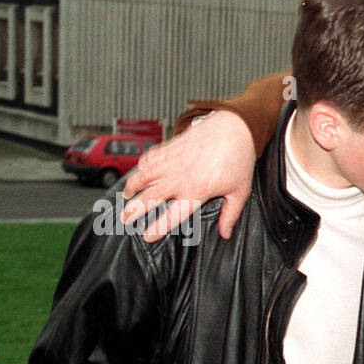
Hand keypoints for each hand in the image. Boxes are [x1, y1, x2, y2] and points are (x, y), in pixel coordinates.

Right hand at [121, 110, 254, 241]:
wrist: (235, 127)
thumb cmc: (239, 158)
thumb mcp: (239, 192)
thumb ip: (230, 215)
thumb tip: (225, 233)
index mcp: (196, 191)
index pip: (171, 215)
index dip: (157, 228)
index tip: (147, 236)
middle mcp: (179, 177)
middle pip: (149, 197)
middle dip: (134, 210)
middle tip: (124, 219)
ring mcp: (172, 160)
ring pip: (144, 175)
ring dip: (132, 186)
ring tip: (126, 196)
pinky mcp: (170, 146)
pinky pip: (149, 157)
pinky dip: (141, 165)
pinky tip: (139, 171)